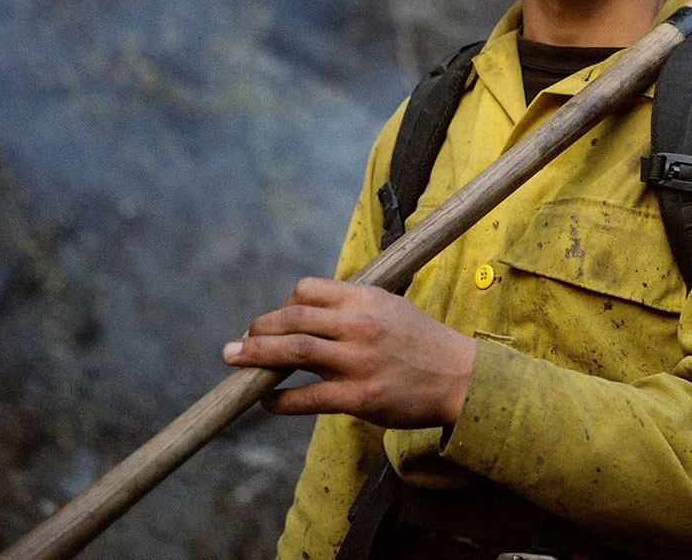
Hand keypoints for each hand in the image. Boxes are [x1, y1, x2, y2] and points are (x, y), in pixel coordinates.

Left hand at [222, 277, 477, 428]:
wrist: (458, 377)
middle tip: (236, 343)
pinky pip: (308, 397)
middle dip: (259, 330)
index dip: (284, 304)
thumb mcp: (390, 307)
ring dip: (257, 357)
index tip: (273, 321)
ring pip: (294, 352)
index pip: (308, 290)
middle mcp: (359, 325)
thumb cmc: (421, 342)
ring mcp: (358, 361)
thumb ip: (352, 307)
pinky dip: (281, 400)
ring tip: (234, 360)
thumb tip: (307, 313)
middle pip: (294, 318)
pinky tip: (269, 401)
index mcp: (366, 298)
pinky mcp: (359, 397)